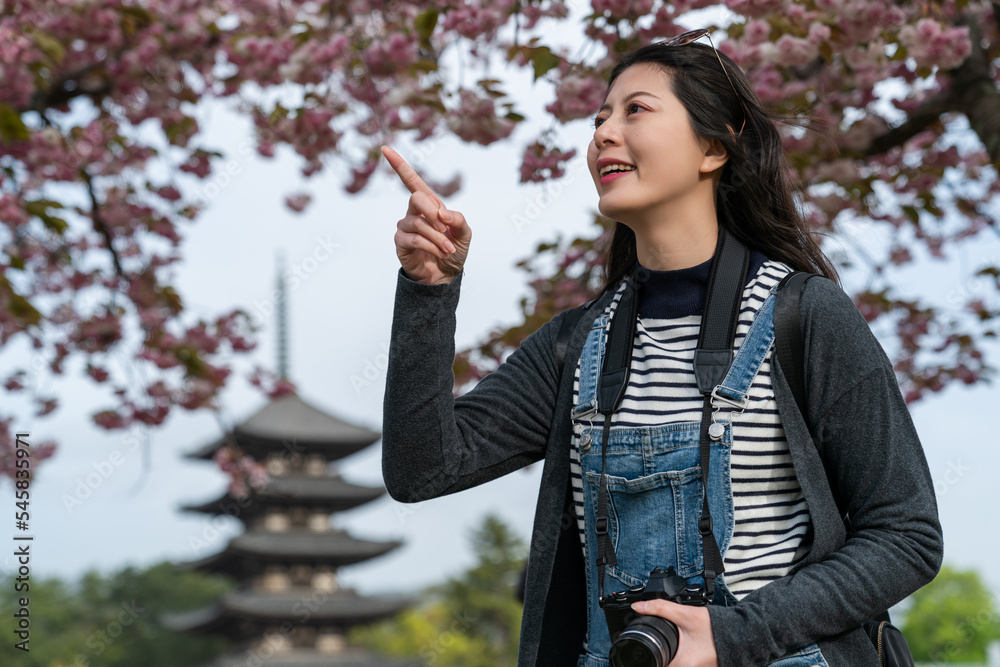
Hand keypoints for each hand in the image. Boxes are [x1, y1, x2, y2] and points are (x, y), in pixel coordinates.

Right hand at [382, 145, 470, 284]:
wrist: (446, 275)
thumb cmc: (453, 251)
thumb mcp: (465, 234)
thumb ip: (459, 219)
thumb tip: (442, 214)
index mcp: (429, 204)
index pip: (412, 180)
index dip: (399, 164)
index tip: (385, 148)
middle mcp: (413, 212)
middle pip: (417, 197)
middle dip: (434, 212)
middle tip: (446, 229)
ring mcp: (405, 227)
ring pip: (418, 222)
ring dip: (437, 237)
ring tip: (447, 249)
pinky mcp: (400, 242)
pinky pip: (414, 238)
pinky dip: (430, 246)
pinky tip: (438, 253)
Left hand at [630, 600, 717, 666]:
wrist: (739, 632)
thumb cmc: (716, 627)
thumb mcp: (685, 614)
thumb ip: (660, 609)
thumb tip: (638, 607)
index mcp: (684, 664)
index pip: (657, 665)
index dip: (649, 657)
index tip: (644, 647)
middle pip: (664, 665)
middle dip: (659, 655)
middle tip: (658, 642)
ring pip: (674, 665)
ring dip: (668, 656)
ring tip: (668, 644)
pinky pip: (684, 664)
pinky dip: (678, 657)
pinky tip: (679, 647)